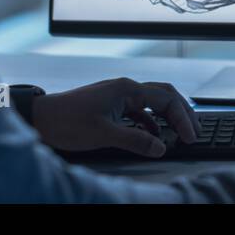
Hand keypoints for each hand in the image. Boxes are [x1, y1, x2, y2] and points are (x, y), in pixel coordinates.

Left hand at [31, 78, 198, 155]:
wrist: (39, 118)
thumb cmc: (67, 121)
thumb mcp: (104, 134)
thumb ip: (136, 140)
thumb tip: (161, 147)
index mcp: (127, 89)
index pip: (167, 99)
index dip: (183, 118)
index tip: (189, 136)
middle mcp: (125, 88)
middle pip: (164, 95)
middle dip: (182, 112)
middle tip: (194, 131)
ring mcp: (117, 95)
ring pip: (152, 102)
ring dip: (168, 116)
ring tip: (179, 133)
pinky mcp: (110, 105)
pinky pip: (139, 110)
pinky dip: (151, 121)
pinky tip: (153, 134)